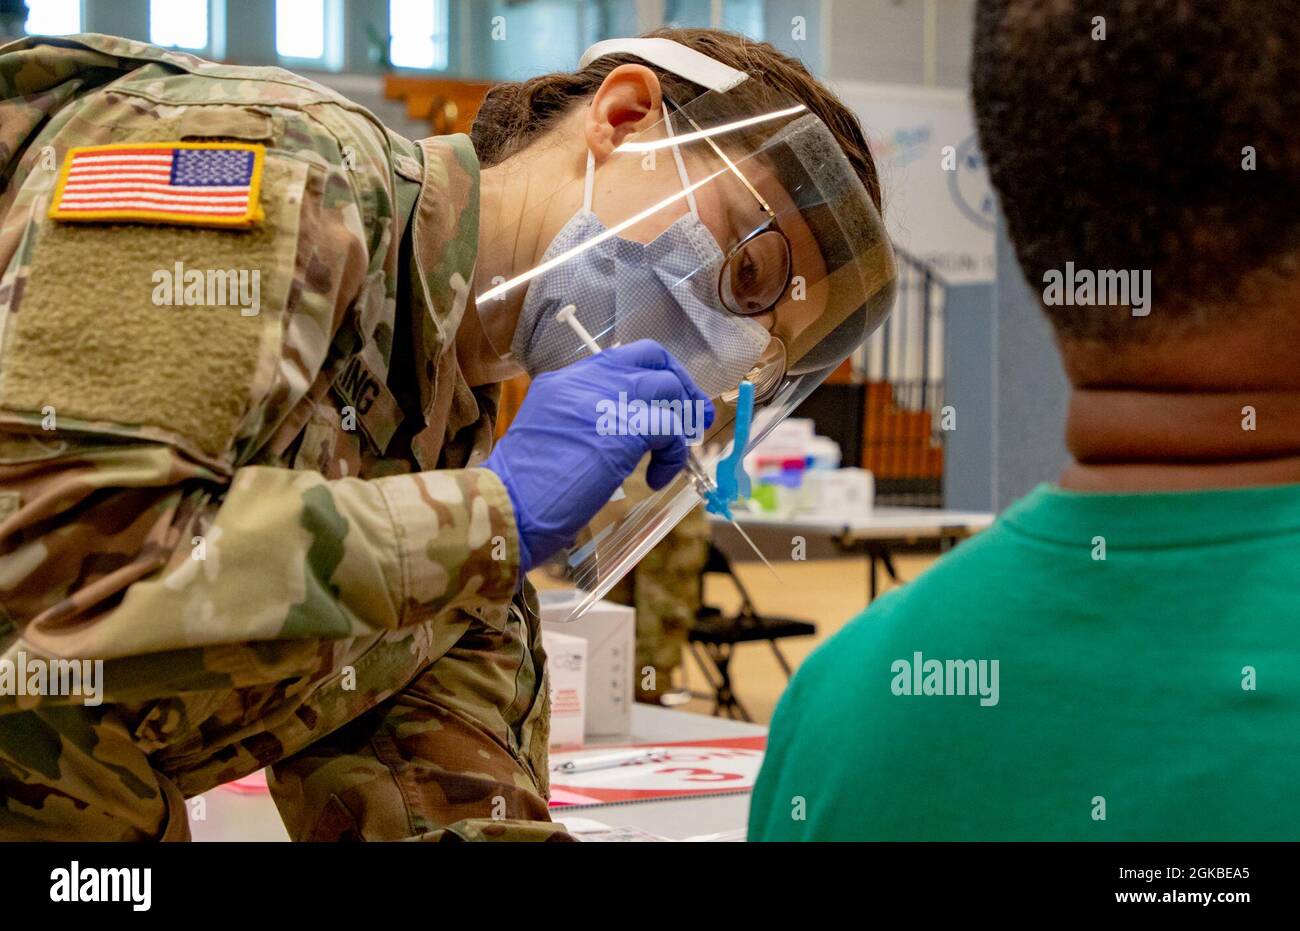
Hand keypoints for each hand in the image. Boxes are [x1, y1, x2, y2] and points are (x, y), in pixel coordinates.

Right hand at [484, 340, 713, 573]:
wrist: (508, 505)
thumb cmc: (523, 487)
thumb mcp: (550, 436)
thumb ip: (582, 421)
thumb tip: (622, 433)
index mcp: (564, 380)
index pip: (620, 359)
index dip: (650, 377)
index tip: (663, 402)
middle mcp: (586, 381)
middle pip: (652, 357)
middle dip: (680, 382)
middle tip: (691, 416)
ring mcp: (607, 400)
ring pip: (668, 387)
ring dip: (683, 419)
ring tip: (678, 450)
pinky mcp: (625, 428)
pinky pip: (671, 429)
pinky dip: (674, 455)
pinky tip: (656, 478)